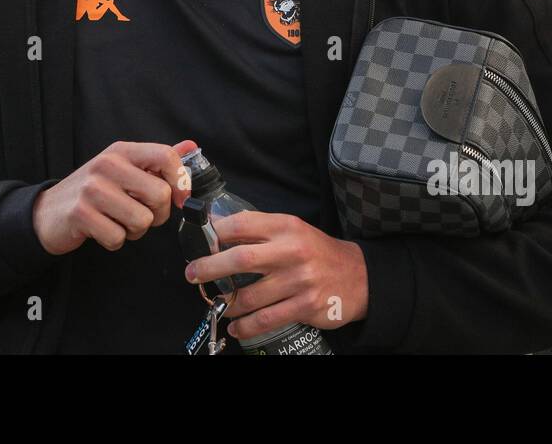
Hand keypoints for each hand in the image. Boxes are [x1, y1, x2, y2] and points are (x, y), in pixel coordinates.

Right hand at [33, 139, 196, 255]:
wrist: (48, 212)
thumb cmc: (93, 192)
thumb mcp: (123, 169)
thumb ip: (157, 161)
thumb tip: (191, 146)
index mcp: (121, 151)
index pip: (166, 156)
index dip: (181, 182)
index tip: (179, 199)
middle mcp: (107, 165)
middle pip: (160, 194)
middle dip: (158, 215)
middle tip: (140, 214)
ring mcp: (92, 189)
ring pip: (142, 220)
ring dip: (135, 231)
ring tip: (118, 221)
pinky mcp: (80, 214)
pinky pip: (118, 238)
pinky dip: (115, 241)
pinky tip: (102, 230)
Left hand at [184, 211, 368, 340]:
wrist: (358, 276)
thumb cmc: (315, 252)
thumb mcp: (291, 230)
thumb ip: (258, 229)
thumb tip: (216, 228)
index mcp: (286, 226)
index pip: (242, 224)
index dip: (215, 233)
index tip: (200, 242)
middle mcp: (292, 251)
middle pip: (241, 258)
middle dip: (210, 267)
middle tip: (193, 274)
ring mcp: (299, 280)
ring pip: (250, 296)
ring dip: (228, 304)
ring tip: (220, 305)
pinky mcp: (305, 306)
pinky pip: (266, 319)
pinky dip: (246, 326)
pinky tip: (236, 326)